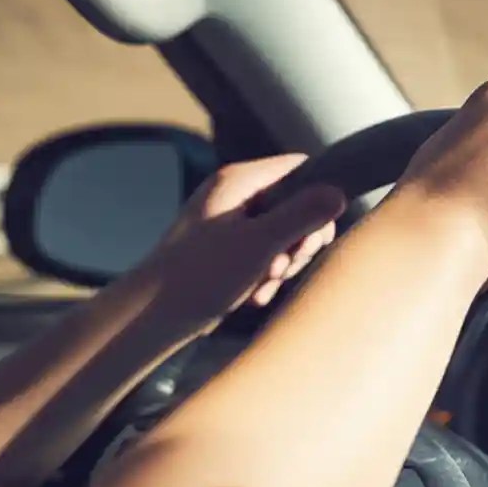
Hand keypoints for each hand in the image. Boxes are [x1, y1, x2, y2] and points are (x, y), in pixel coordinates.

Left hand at [141, 155, 346, 324]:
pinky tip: (255, 296)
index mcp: (239, 181)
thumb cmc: (200, 276)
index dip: (318, 200)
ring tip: (263, 286)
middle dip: (299, 242)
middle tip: (283, 268)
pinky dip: (266, 275)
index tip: (313, 237)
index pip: (301, 169)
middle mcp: (235, 195)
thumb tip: (338, 193)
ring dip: (283, 264)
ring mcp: (231, 222)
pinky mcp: (227, 249)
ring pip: (283, 234)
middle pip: (297, 204)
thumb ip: (302, 216)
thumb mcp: (259, 244)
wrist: (149, 317)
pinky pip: (265, 254)